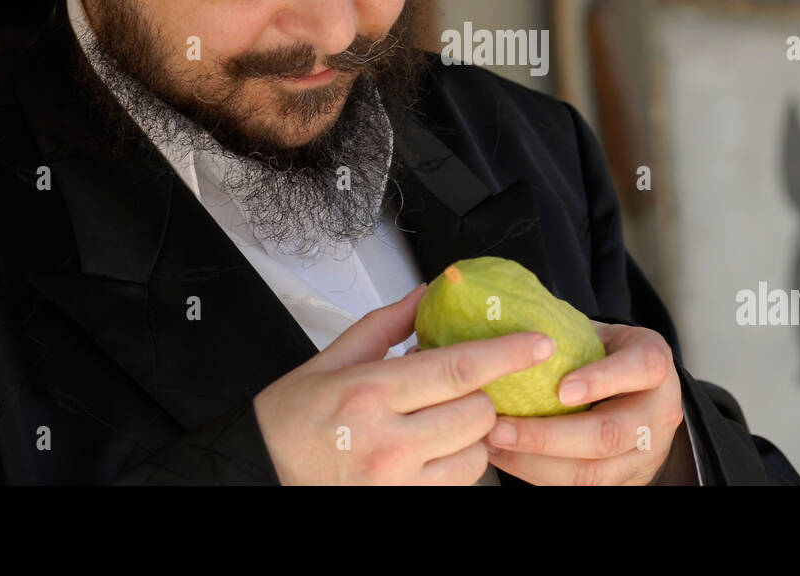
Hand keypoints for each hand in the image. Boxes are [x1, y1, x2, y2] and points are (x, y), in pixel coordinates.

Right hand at [252, 284, 556, 484]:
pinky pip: (459, 484)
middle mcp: (387, 441)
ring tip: (440, 424)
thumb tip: (427, 293)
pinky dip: (457, 465)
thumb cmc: (293, 420)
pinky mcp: (404, 505)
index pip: (457, 368)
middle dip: (478, 396)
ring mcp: (397, 482)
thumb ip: (385, 326)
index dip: (506, 353)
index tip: (538, 343)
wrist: (261, 473)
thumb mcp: (330, 360)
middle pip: (477, 413)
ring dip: (471, 435)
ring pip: (476, 454)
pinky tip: (432, 453)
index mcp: (369, 392)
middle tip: (456, 390)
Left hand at [482, 321, 689, 484]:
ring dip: (534, 462)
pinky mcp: (621, 481)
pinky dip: (536, 474)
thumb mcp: (601, 335)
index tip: (561, 388)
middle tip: (499, 427)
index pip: (641, 367)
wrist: (645, 400)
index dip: (603, 379)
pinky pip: (577, 487)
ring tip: (493, 444)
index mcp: (653, 364)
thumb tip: (502, 315)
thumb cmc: (609, 357)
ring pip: (591, 472)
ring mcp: (643, 454)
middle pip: (609, 434)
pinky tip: (504, 457)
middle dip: (548, 436)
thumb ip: (567, 332)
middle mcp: (657, 413)